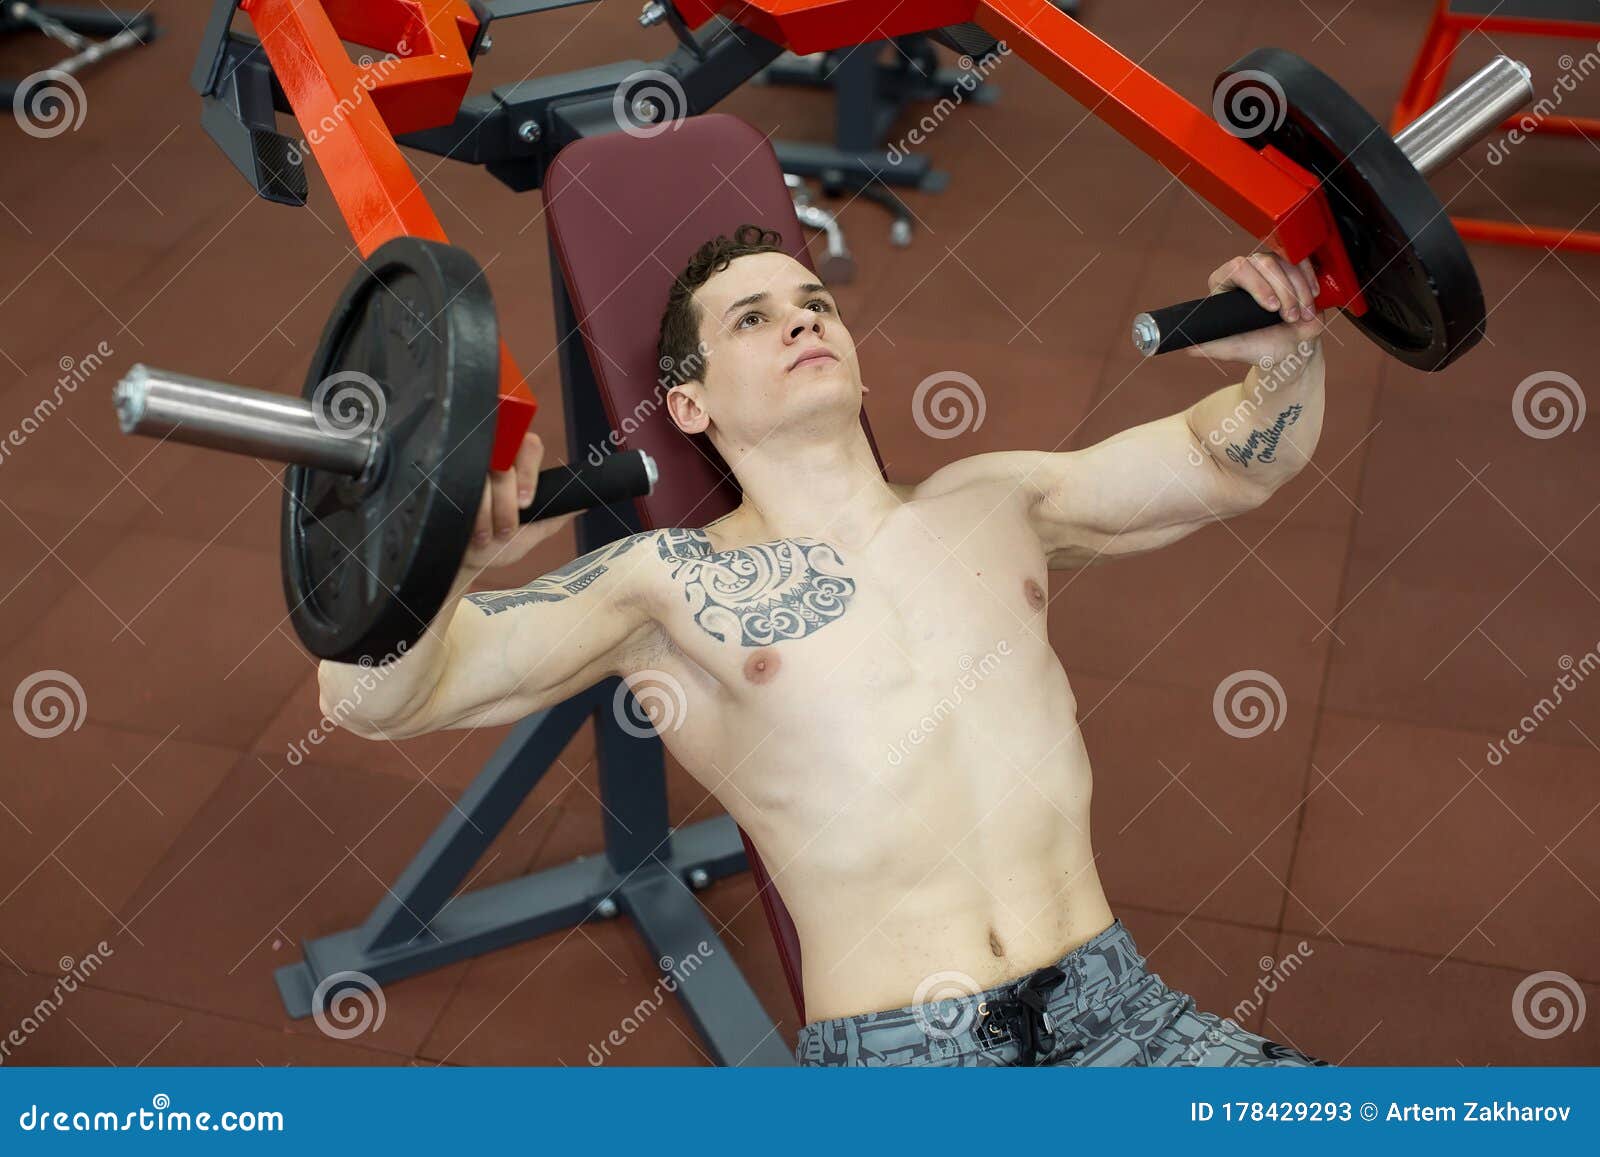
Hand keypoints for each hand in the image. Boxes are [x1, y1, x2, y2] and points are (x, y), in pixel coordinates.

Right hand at [461, 431, 578, 572]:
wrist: (460, 563)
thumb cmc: (496, 545)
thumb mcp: (533, 530)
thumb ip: (557, 513)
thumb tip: (586, 501)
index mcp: (516, 465)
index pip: (529, 445)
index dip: (528, 472)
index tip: (526, 503)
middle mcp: (490, 459)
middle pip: (502, 460)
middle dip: (505, 498)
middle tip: (505, 526)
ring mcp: (462, 465)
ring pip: (478, 472)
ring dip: (485, 511)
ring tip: (484, 536)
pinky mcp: (439, 476)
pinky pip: (451, 481)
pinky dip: (464, 510)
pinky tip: (466, 528)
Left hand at [1187, 253, 1326, 367]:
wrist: (1291, 349)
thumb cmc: (1262, 348)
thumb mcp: (1235, 350)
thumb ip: (1211, 347)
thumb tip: (1187, 347)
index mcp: (1225, 285)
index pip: (1237, 269)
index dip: (1257, 285)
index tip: (1271, 307)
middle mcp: (1247, 272)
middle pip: (1265, 262)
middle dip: (1282, 292)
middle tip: (1288, 317)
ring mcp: (1271, 268)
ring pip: (1286, 263)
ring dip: (1297, 291)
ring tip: (1300, 316)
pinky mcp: (1292, 269)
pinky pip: (1302, 264)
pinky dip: (1309, 284)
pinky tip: (1310, 301)